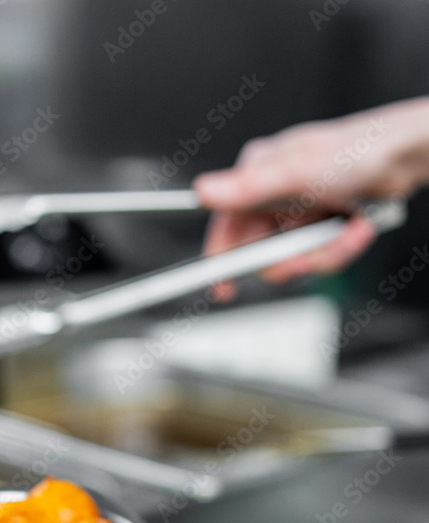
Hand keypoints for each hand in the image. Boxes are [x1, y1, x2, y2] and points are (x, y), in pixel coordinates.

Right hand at [194, 97, 428, 298]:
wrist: (404, 157)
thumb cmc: (355, 150)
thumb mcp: (295, 172)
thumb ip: (246, 189)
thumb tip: (202, 192)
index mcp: (257, 175)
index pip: (226, 227)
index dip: (220, 260)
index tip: (222, 288)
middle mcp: (274, 196)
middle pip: (264, 253)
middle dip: (293, 258)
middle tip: (307, 256)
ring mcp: (298, 214)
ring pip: (295, 259)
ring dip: (324, 252)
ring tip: (346, 229)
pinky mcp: (320, 227)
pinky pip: (319, 256)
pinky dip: (340, 247)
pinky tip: (355, 226)